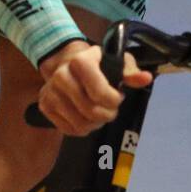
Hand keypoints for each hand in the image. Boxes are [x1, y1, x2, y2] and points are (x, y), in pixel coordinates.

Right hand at [36, 40, 151, 136]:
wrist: (65, 62)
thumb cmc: (97, 63)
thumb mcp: (117, 61)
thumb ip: (131, 72)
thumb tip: (145, 78)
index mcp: (79, 61)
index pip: (100, 93)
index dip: (114, 100)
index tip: (117, 96)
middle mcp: (61, 75)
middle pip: (91, 112)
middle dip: (108, 114)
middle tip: (111, 109)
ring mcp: (51, 92)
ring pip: (81, 124)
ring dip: (96, 124)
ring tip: (99, 113)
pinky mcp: (45, 106)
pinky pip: (69, 130)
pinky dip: (83, 128)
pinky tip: (86, 116)